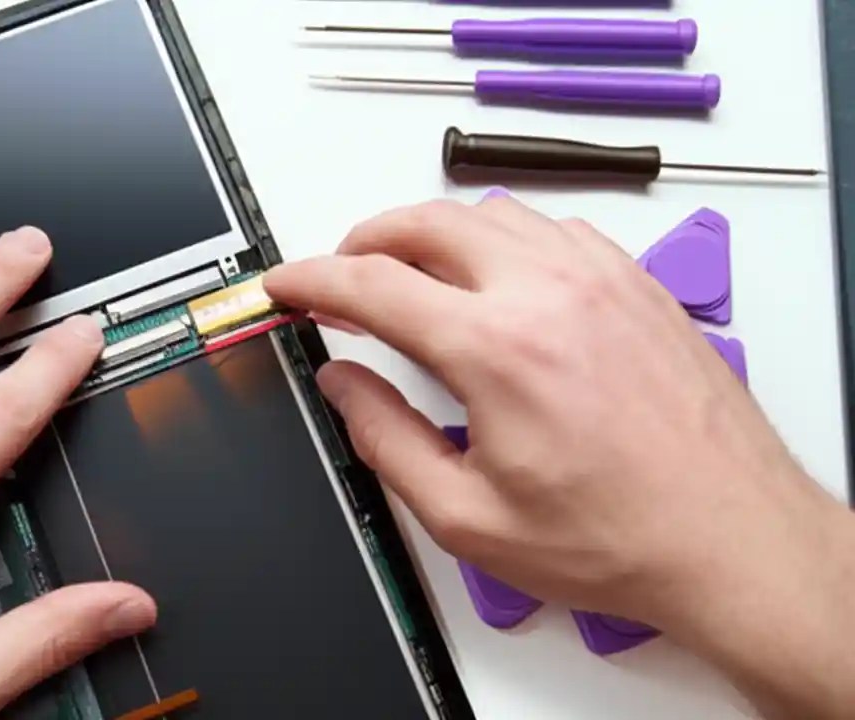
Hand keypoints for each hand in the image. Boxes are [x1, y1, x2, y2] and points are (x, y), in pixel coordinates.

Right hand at [265, 196, 853, 716]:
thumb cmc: (617, 536)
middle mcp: (548, 294)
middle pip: (427, 224)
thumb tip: (343, 386)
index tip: (286, 283)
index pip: (372, 283)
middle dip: (365, 239)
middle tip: (340, 273)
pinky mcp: (636, 285)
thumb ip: (386, 440)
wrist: (729, 538)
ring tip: (409, 269)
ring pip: (490, 215)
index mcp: (496, 350)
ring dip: (432, 232)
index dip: (311, 278)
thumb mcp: (467, 516)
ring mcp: (600, 280)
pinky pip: (552, 228)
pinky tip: (495, 273)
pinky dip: (502, 237)